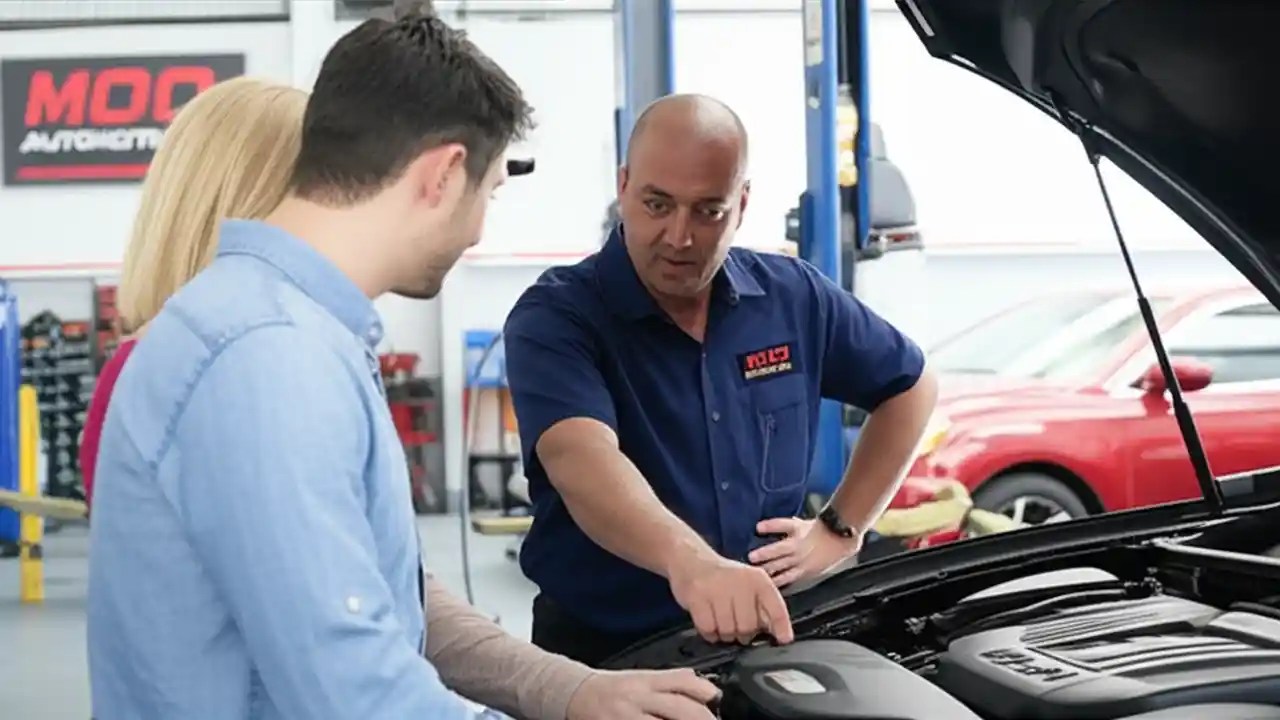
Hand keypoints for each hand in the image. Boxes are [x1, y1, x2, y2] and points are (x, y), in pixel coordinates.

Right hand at [566, 668, 718, 719]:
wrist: (576, 695)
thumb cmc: (612, 688)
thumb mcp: (641, 677)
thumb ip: (670, 681)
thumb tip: (703, 686)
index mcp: (646, 681)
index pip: (681, 681)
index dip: (703, 690)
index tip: (717, 699)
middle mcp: (638, 697)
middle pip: (679, 708)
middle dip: (702, 718)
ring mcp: (628, 717)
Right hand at [668, 552, 794, 645]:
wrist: (690, 559)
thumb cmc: (723, 579)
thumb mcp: (748, 585)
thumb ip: (763, 607)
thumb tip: (780, 635)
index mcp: (758, 579)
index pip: (775, 607)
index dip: (782, 627)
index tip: (784, 640)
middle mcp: (740, 582)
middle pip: (748, 627)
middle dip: (743, 634)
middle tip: (736, 626)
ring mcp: (717, 588)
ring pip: (727, 631)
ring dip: (724, 635)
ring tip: (721, 623)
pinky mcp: (696, 596)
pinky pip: (708, 629)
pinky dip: (709, 633)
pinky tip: (709, 624)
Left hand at [747, 517, 861, 587]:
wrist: (839, 540)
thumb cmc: (817, 530)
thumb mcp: (798, 524)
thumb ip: (781, 526)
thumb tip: (760, 527)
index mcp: (797, 530)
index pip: (781, 525)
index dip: (769, 526)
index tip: (757, 528)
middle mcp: (798, 545)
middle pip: (779, 550)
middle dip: (764, 554)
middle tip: (750, 558)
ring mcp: (801, 560)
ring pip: (782, 566)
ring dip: (768, 570)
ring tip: (756, 574)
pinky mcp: (805, 572)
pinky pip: (789, 578)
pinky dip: (779, 582)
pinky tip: (769, 586)